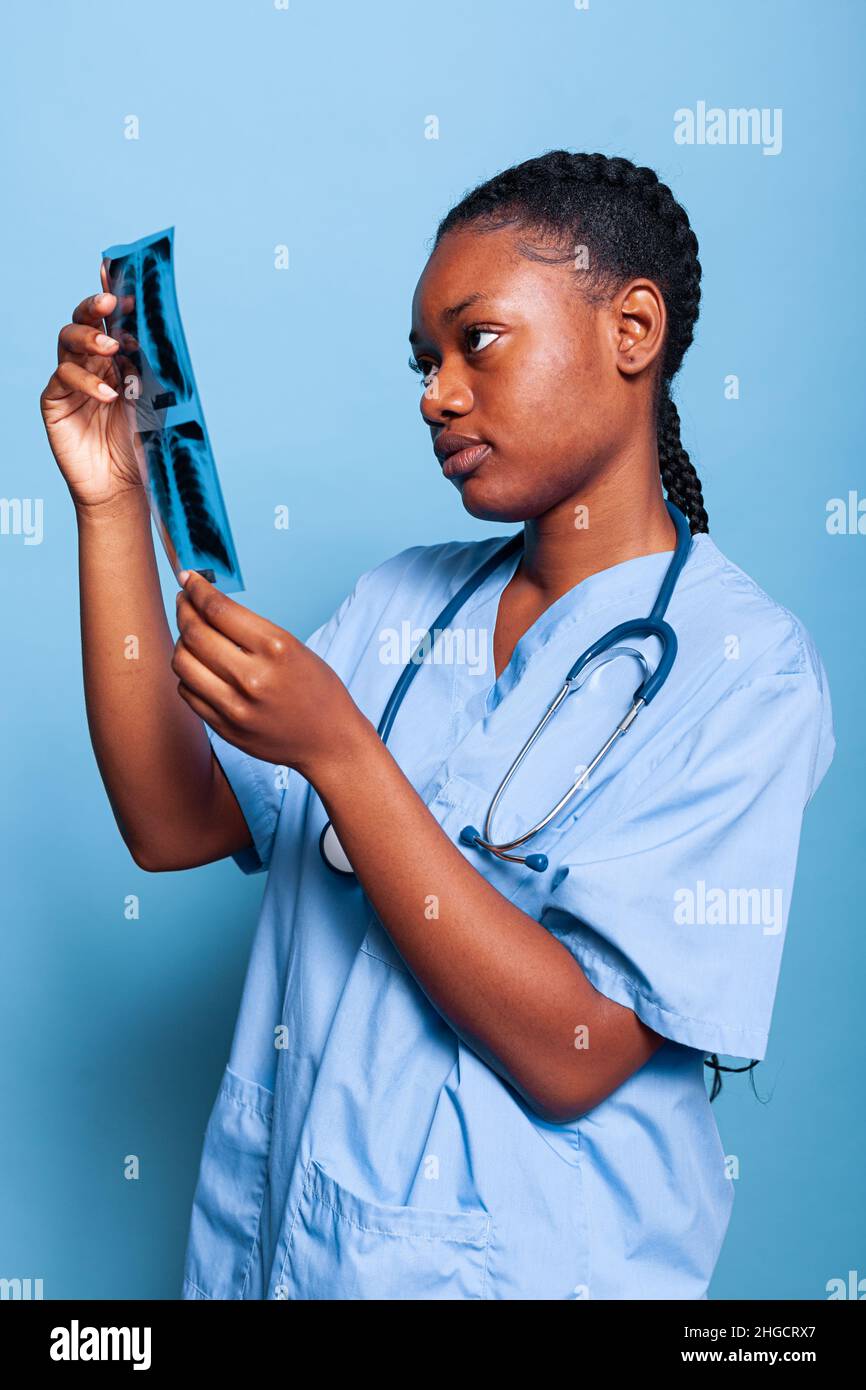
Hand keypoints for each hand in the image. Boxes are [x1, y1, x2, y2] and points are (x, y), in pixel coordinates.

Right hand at [39, 262, 143, 509]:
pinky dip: (86, 381)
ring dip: (89, 338)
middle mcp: (91, 363)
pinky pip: (62, 377)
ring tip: (111, 348)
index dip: (110, 295)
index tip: (121, 280)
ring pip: (67, 340)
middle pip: (82, 320)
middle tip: (110, 304)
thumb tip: (156, 330)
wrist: (123, 485)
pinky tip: (108, 394)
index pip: (109, 319)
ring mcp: (70, 380)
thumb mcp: (154, 400)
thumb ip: (151, 367)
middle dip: (93, 306)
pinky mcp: (55, 402)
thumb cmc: (141, 444)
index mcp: (117, 358)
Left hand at [172, 569, 366, 782]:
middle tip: (184, 601)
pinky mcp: (224, 727)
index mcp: (276, 649)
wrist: (329, 741)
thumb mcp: (295, 648)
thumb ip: (251, 630)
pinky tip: (199, 666)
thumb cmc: (316, 691)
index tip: (189, 580)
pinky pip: (187, 691)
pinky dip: (187, 673)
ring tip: (191, 635)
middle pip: (195, 633)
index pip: (219, 610)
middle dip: (184, 609)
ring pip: (183, 662)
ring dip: (181, 642)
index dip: (197, 589)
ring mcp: (235, 706)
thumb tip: (206, 604)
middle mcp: (253, 677)